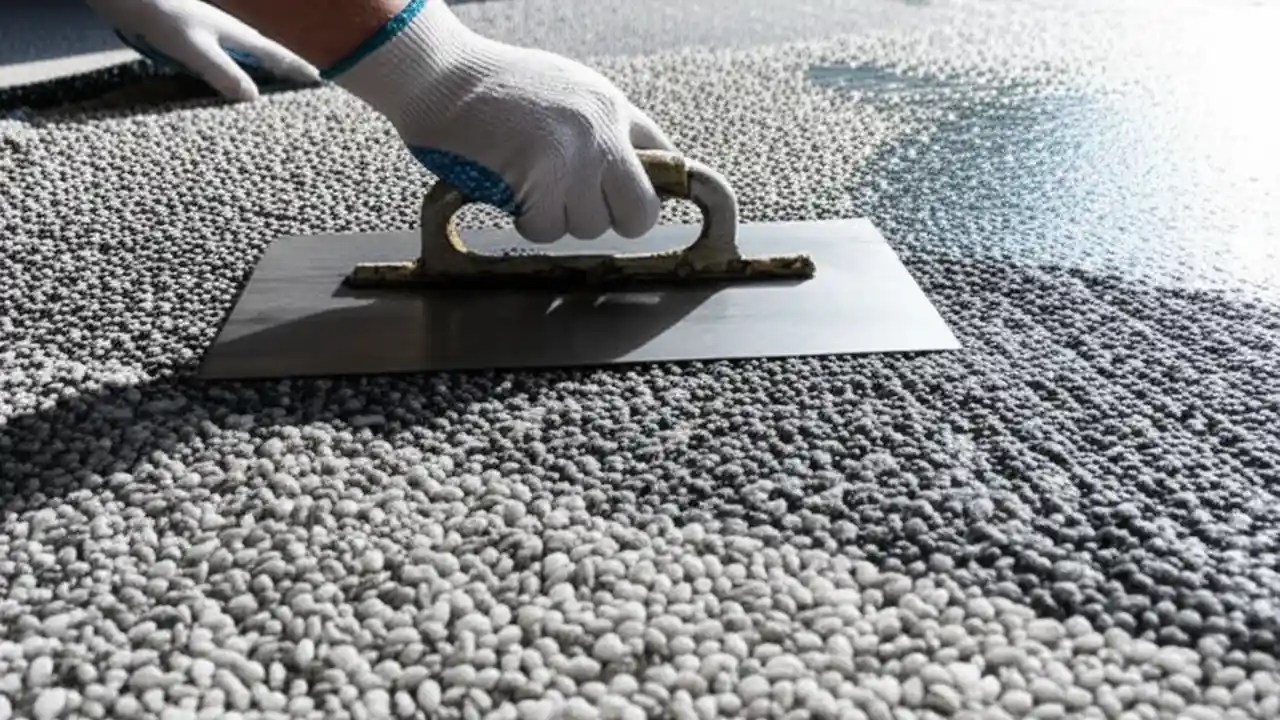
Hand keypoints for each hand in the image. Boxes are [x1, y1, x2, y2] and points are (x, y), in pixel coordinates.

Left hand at [85, 0, 319, 100]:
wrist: (130, 0)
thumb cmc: (163, 20)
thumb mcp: (195, 50)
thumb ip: (224, 73)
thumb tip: (254, 98)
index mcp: (238, 37)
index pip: (278, 55)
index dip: (299, 68)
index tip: (322, 79)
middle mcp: (231, 37)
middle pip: (268, 57)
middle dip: (287, 70)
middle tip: (307, 86)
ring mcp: (215, 39)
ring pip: (248, 59)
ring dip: (264, 73)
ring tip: (279, 90)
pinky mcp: (198, 43)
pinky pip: (228, 62)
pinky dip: (239, 74)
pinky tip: (235, 84)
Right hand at [331, 0, 676, 242]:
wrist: (441, 75)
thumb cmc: (490, 85)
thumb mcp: (565, 90)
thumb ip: (597, 128)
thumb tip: (622, 170)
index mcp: (612, 107)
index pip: (667, 160)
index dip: (651, 191)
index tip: (634, 204)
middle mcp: (603, 132)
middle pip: (640, 213)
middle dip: (611, 221)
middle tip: (574, 206)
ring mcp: (575, 156)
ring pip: (587, 227)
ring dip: (555, 218)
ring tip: (527, 182)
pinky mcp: (542, 177)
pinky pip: (546, 228)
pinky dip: (525, 220)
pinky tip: (509, 189)